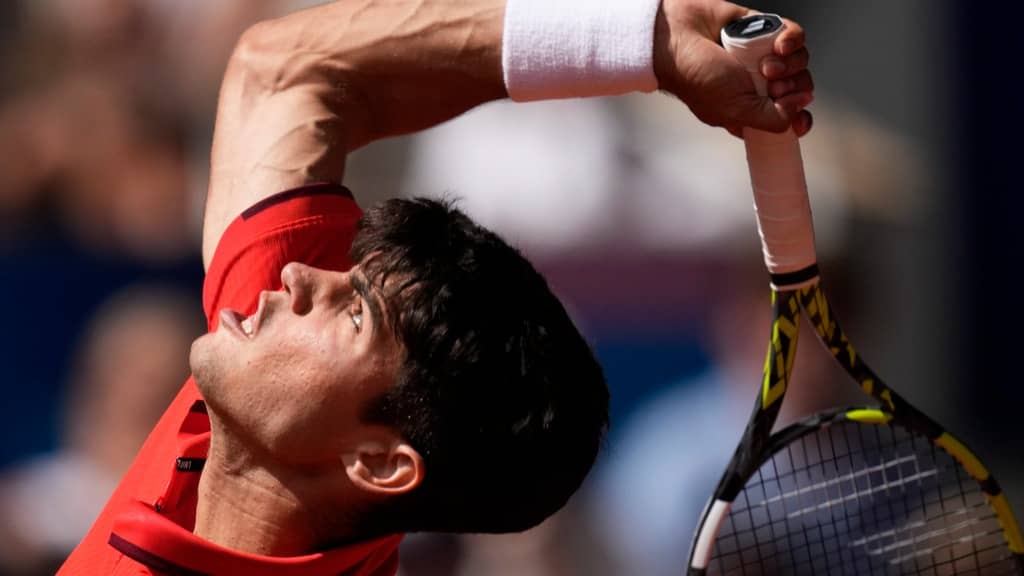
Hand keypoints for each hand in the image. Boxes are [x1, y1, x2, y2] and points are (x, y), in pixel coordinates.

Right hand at [653, 0, 813, 136]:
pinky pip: (794, 36)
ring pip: (799, 62)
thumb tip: (802, 105)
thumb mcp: (736, 112)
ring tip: (765, 64)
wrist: (678, 38)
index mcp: (748, 110)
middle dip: (792, 88)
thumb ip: (774, 119)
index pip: (786, 118)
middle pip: (799, 88)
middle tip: (771, 86)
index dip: (798, 118)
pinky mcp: (765, 30)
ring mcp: (762, 57)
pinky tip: (780, 44)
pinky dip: (792, 40)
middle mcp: (757, 84)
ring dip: (790, 64)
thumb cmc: (696, 78)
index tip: (799, 117)